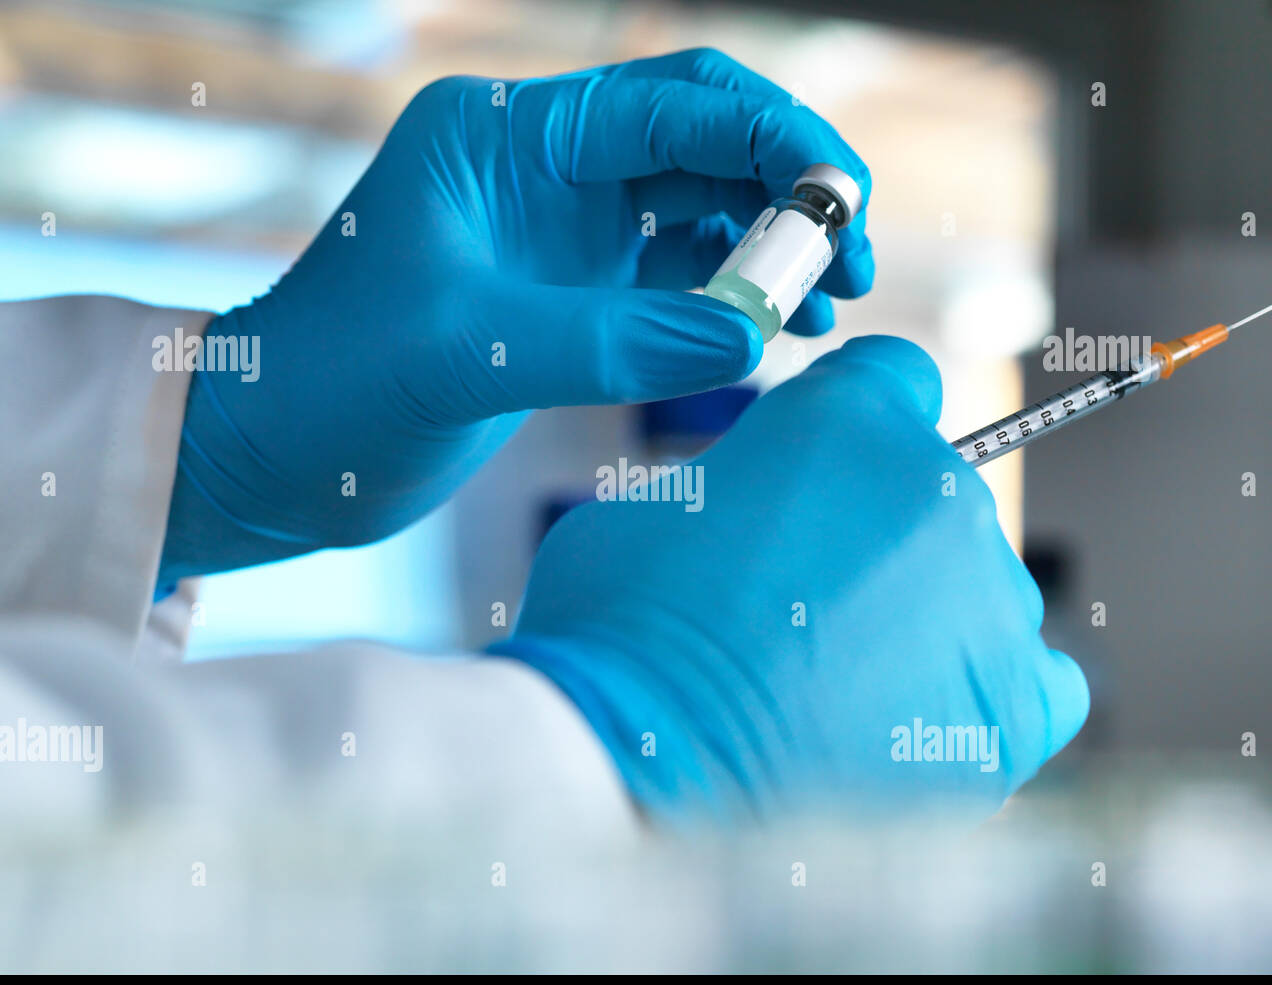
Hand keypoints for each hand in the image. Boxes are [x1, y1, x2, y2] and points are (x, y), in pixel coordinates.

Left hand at [159, 49, 873, 582]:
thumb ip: (612, 342)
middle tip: (853, 259)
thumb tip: (752, 337)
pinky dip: (732, 302)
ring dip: (770, 250)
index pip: (670, 102)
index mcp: (505, 137)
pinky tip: (774, 333)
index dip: (770, 137)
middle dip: (787, 192)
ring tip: (828, 304)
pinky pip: (677, 283)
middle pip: (702, 147)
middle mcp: (543, 170)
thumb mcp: (468, 354)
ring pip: (700, 214)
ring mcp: (562, 235)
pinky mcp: (572, 300)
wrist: (277, 453)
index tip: (842, 197)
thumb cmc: (334, 383)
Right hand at [491, 336, 1088, 824]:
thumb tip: (773, 516)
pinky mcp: (1012, 709)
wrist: (636, 752)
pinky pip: (1042, 683)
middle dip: (879, 541)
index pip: (899, 382)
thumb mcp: (664, 498)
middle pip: (939, 499)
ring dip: (926, 624)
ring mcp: (989, 601)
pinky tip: (924, 718)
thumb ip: (750, 481)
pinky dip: (991, 695)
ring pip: (982, 594)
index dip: (856, 428)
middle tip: (802, 612)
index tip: (827, 476)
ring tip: (837, 689)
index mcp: (852, 418)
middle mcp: (942, 491)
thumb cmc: (620, 622)